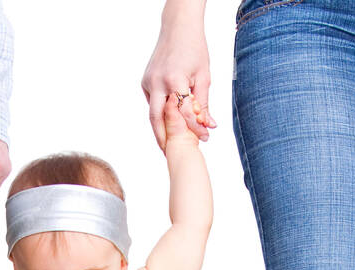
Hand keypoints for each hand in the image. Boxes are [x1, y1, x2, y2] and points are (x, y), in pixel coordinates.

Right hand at [142, 5, 215, 149]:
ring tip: (169, 146)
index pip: (184, 113)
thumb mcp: (204, 76)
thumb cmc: (194, 49)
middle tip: (172, 156)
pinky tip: (167, 124)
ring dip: (160, 130)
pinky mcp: (145, 81)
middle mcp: (157, 82)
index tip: (205, 138)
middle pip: (158, 120)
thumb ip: (203, 103)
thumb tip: (209, 125)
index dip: (195, 128)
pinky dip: (159, 115)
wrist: (177, 28)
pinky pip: (152, 103)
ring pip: (152, 113)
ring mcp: (148, 82)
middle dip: (164, 140)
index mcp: (174, 80)